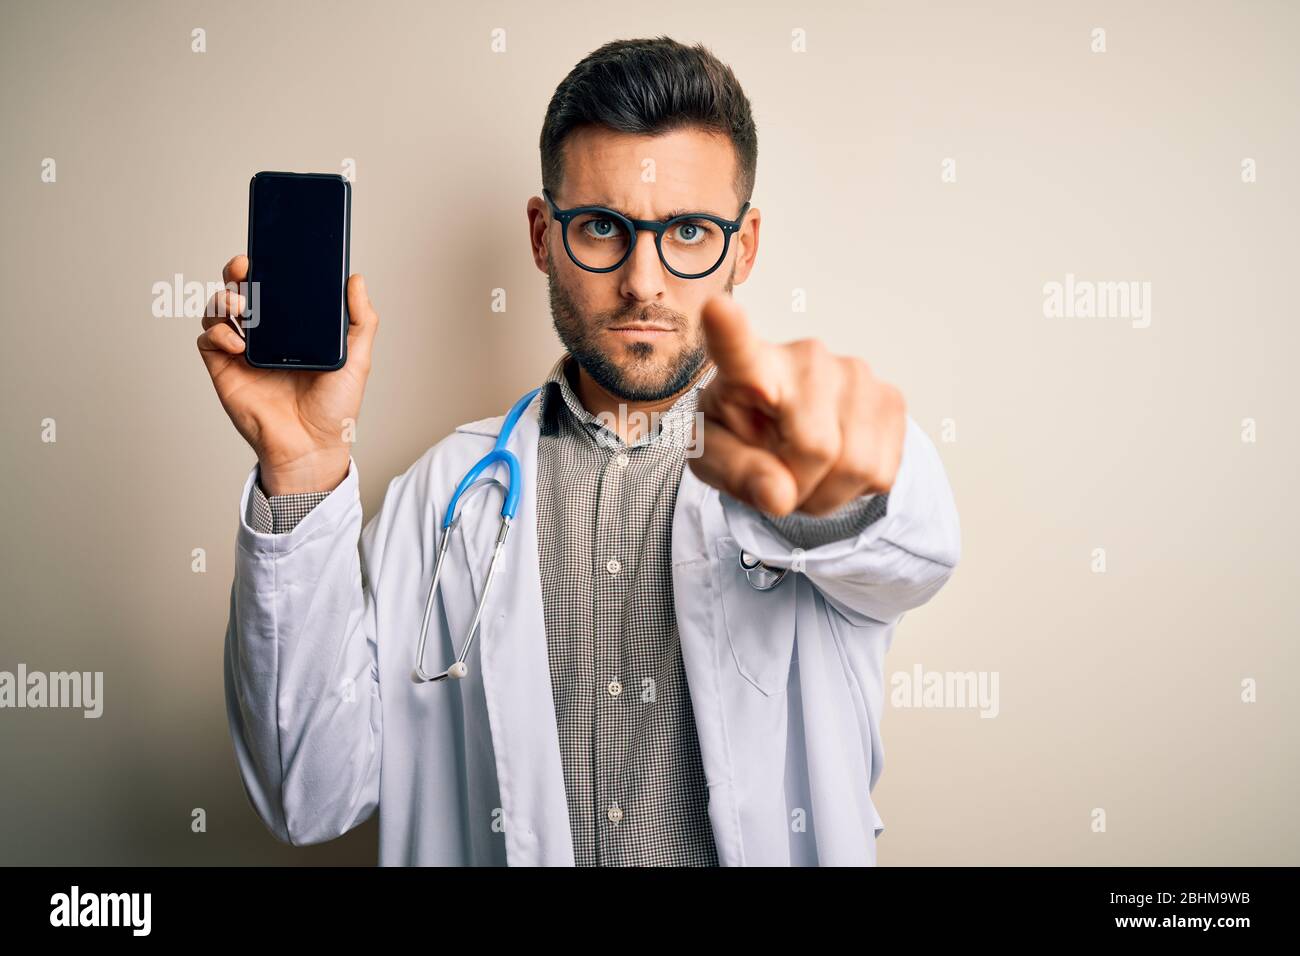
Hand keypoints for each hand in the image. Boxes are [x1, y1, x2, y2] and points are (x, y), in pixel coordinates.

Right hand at [195, 254, 379, 493]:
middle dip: (237, 272)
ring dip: (224, 298)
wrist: (313, 447)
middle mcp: (266, 334)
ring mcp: (242, 351)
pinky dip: (218, 332)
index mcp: (294, 327)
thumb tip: (356, 279)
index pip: (274, 287)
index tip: (267, 251)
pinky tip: (239, 342)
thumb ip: (360, 320)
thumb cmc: (335, 408)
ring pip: (219, 309)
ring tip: (242, 307)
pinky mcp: (225, 369)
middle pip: (241, 290)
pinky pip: (208, 339)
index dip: (266, 266)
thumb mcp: (357, 359)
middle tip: (244, 268)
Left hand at [690, 295, 905, 516]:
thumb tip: (779, 495)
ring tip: (805, 473)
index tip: (717, 308)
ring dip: (826, 493)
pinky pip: (880, 471)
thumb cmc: (742, 437)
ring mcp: (855, 372)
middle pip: (815, 447)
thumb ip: (737, 474)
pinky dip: (854, 490)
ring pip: (854, 465)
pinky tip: (833, 467)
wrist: (791, 434)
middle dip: (798, 485)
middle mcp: (806, 358)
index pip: (739, 351)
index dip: (730, 332)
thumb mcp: (715, 460)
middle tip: (779, 480)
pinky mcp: (890, 397)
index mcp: (748, 369)